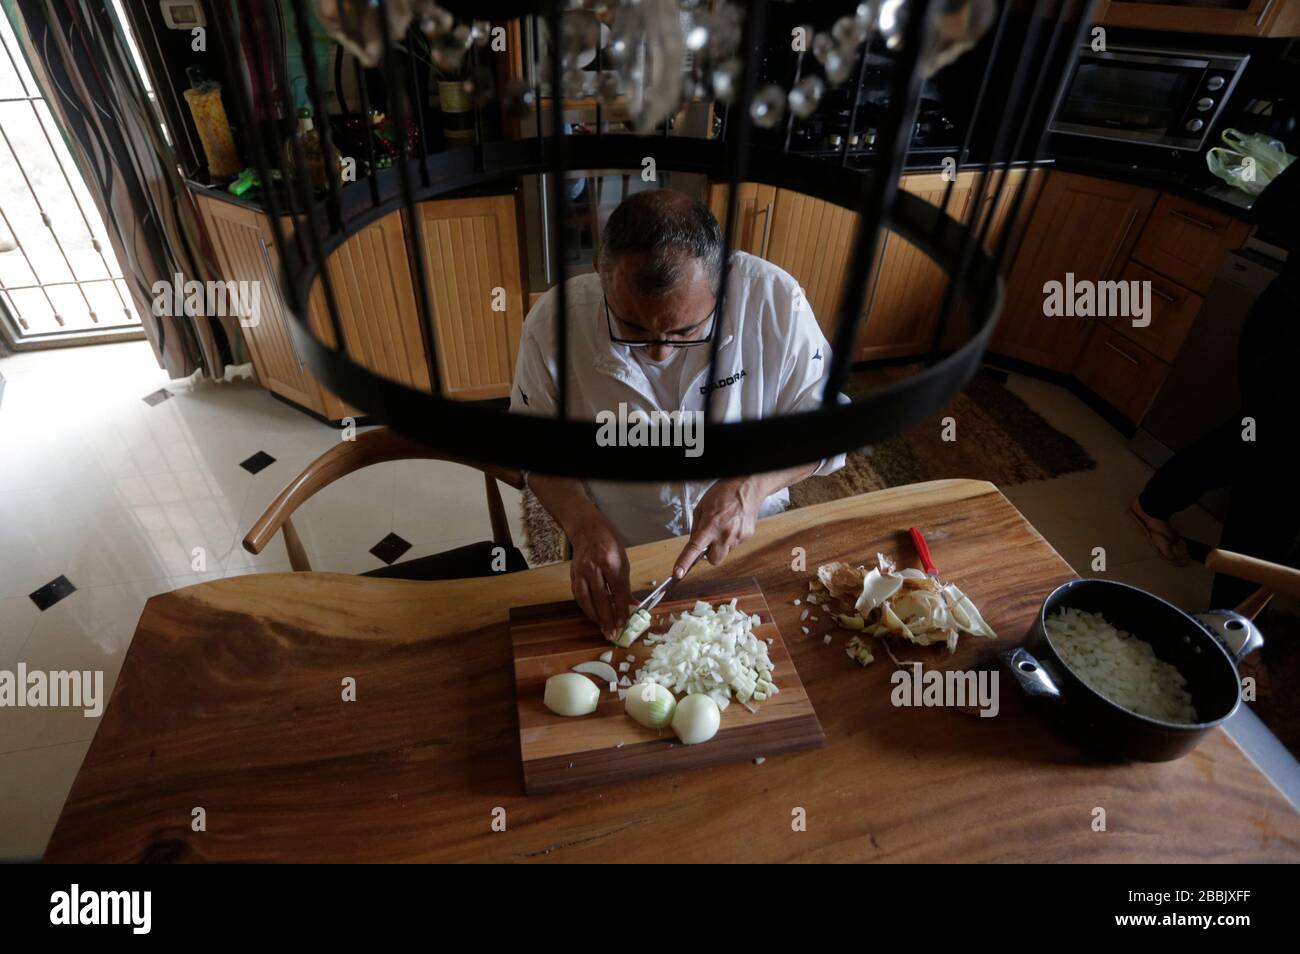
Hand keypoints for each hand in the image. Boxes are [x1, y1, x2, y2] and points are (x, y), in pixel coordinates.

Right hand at [569, 513, 630, 640]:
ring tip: (602, 628)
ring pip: (586, 600)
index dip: (621, 611)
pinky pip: (578, 596)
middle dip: (607, 619)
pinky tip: (592, 615)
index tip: (623, 625)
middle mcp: (595, 568)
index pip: (618, 593)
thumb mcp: (624, 561)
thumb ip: (626, 584)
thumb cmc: (610, 544)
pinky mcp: (573, 575)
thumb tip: (632, 605)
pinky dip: (585, 608)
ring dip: (594, 617)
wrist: (587, 529)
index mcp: (612, 564)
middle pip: (601, 600)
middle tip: (612, 634)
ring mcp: (581, 572)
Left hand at [674, 477, 760, 576]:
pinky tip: (733, 523)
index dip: (685, 562)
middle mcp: (725, 534)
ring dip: (721, 543)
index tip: (678, 573)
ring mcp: (738, 536)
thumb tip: (694, 542)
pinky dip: (731, 536)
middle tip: (709, 540)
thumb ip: (696, 527)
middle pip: (714, 560)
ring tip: (724, 524)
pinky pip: (735, 543)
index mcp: (710, 526)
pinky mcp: (747, 536)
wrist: (747, 486)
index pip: (694, 548)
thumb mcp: (701, 507)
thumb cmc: (723, 492)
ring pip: (725, 551)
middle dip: (709, 554)